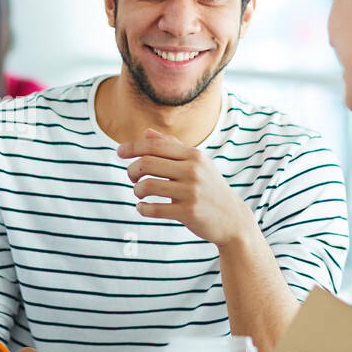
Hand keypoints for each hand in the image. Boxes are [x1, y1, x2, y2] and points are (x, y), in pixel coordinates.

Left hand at [119, 129, 252, 245]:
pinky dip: (142, 208)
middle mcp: (193, 170)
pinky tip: (143, 207)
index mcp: (194, 155)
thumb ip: (172, 147)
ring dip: (136, 190)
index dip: (132, 147)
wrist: (232, 218)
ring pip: (147, 186)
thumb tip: (146, 133)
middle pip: (147, 163)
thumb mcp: (197, 163)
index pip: (155, 146)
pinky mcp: (189, 212)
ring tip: (139, 193)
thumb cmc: (209, 187)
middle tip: (132, 178)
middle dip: (132, 170)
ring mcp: (191, 192)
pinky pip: (154, 209)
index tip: (119, 152)